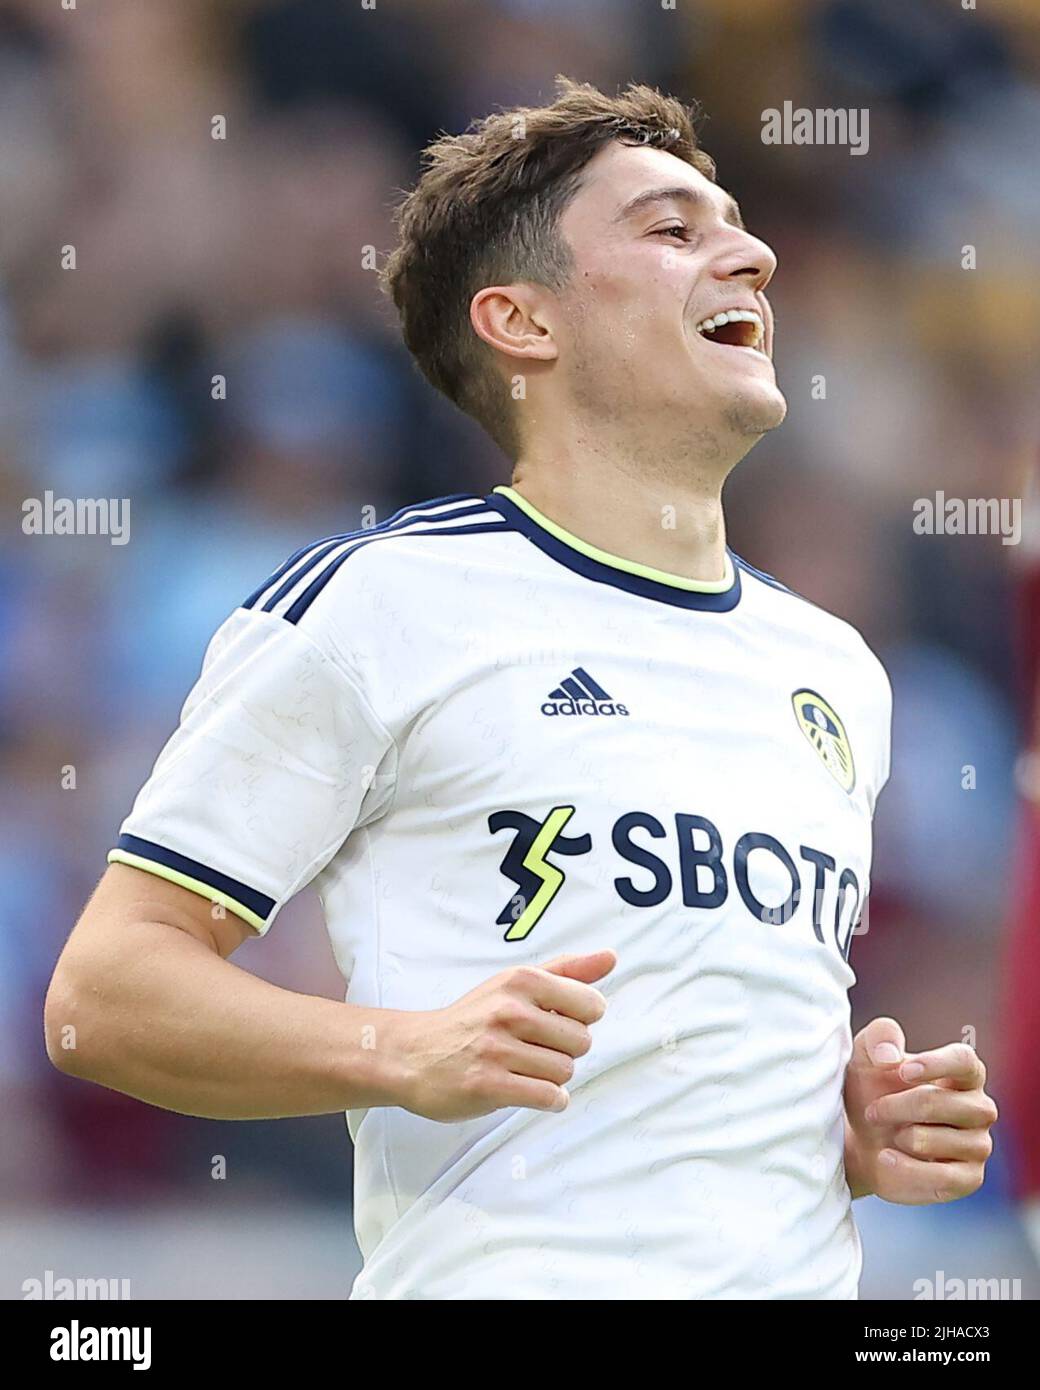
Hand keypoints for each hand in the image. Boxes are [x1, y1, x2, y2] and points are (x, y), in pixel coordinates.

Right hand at [390, 951, 614, 1122]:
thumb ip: (567, 971)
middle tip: (535, 1049)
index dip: (579, 1021)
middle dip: (565, 1051)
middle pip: (582, 1042)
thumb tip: (611, 958)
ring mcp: (497, 1048)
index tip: (556, 1024)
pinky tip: (529, 1090)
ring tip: (524, 1069)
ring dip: (551, 1077)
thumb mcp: (515, 983)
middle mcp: (509, 1011)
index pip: (591, 1006)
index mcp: (520, 981)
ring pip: (565, 1072)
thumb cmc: (471, 1019)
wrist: (413, 1054)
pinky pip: (548, 1097)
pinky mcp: (488, 1085)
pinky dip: (548, 1100)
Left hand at [843, 1017, 996, 1203]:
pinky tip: (887, 1158)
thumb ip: (879, 1038)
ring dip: (906, 1136)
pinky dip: (909, 1168)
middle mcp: (978, 1108)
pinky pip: (945, 1177)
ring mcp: (978, 1145)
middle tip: (873, 1111)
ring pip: (948, 1141)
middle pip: (948, 1103)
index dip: (935, 1064)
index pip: (965, 1061)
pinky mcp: (968, 1179)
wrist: (860, 1141)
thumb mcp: (866, 1057)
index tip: (902, 1071)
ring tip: (888, 1134)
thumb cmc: (872, 1091)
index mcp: (962, 1072)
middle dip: (902, 1106)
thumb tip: (890, 1055)